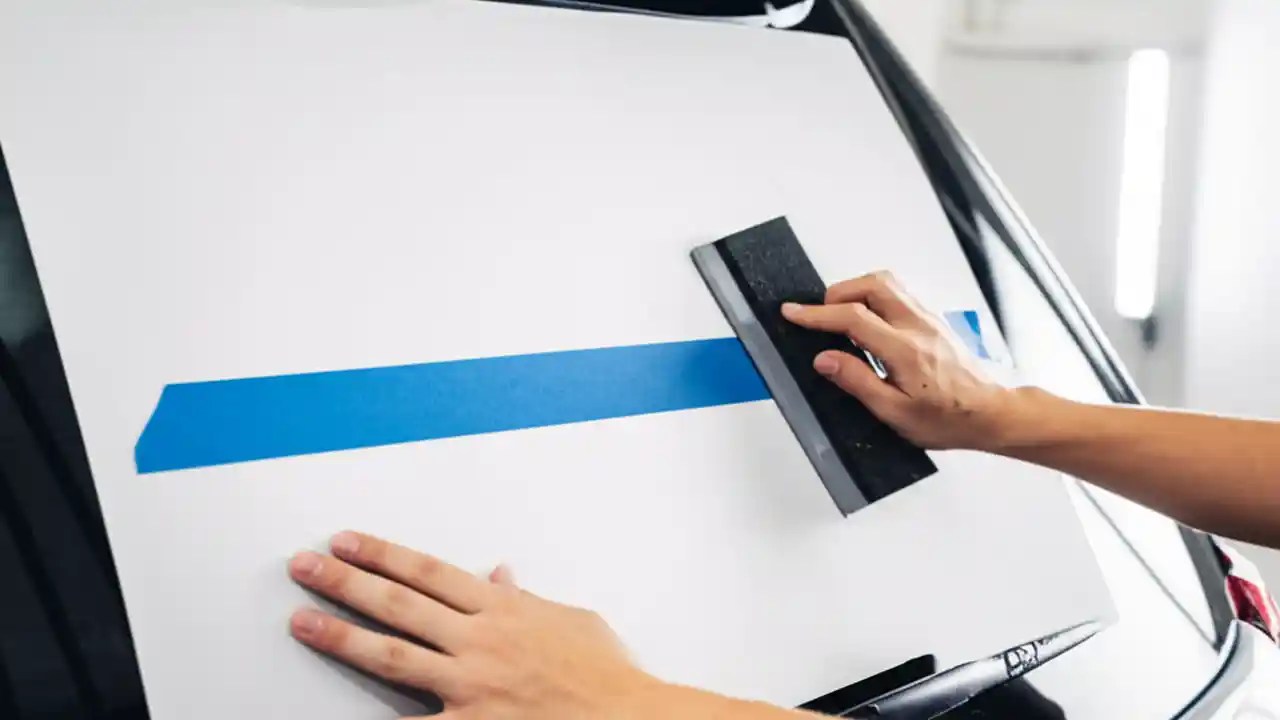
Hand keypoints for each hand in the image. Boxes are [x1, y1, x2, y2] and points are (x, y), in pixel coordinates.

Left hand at [288, 532, 655, 718]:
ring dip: (342, 636)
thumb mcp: (571, 620)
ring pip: (393, 656)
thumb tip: (500, 577)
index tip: (347, 541)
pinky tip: (344, 712)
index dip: (382, 553)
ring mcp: (473, 686)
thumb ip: (529, 600)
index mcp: (503, 609)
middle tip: (306, 567)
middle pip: (399, 603)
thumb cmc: (606, 676)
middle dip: (346, 581)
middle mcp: (481, 641)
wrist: (633, 719)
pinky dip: (383, 718)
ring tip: (303, 622)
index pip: (428, 570)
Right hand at [780, 271, 1015, 450]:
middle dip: (836, 294)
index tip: (793, 313)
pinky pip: (898, 294)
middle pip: (871, 285)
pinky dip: (873, 297)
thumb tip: (825, 359)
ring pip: (886, 283)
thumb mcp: (895, 414)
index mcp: (906, 351)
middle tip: (818, 316)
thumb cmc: (948, 419)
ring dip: (856, 291)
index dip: (817, 314)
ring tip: (839, 317)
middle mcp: (918, 326)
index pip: (854, 318)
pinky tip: (866, 322)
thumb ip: (857, 381)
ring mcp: (928, 319)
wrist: (989, 414)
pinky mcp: (932, 320)